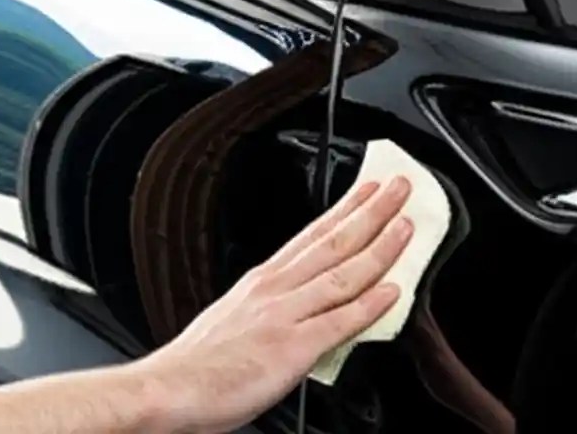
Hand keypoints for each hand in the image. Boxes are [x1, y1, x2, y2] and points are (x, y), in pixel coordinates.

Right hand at [135, 176, 413, 432]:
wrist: (170, 389)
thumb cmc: (197, 365)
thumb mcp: (236, 322)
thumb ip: (273, 312)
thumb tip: (302, 310)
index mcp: (261, 282)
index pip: (312, 234)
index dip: (346, 209)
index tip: (368, 190)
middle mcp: (275, 290)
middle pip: (333, 241)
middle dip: (372, 211)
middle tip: (399, 187)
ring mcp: (284, 315)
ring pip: (343, 273)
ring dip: (380, 247)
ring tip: (407, 227)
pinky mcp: (291, 348)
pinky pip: (339, 321)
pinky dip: (370, 304)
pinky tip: (394, 292)